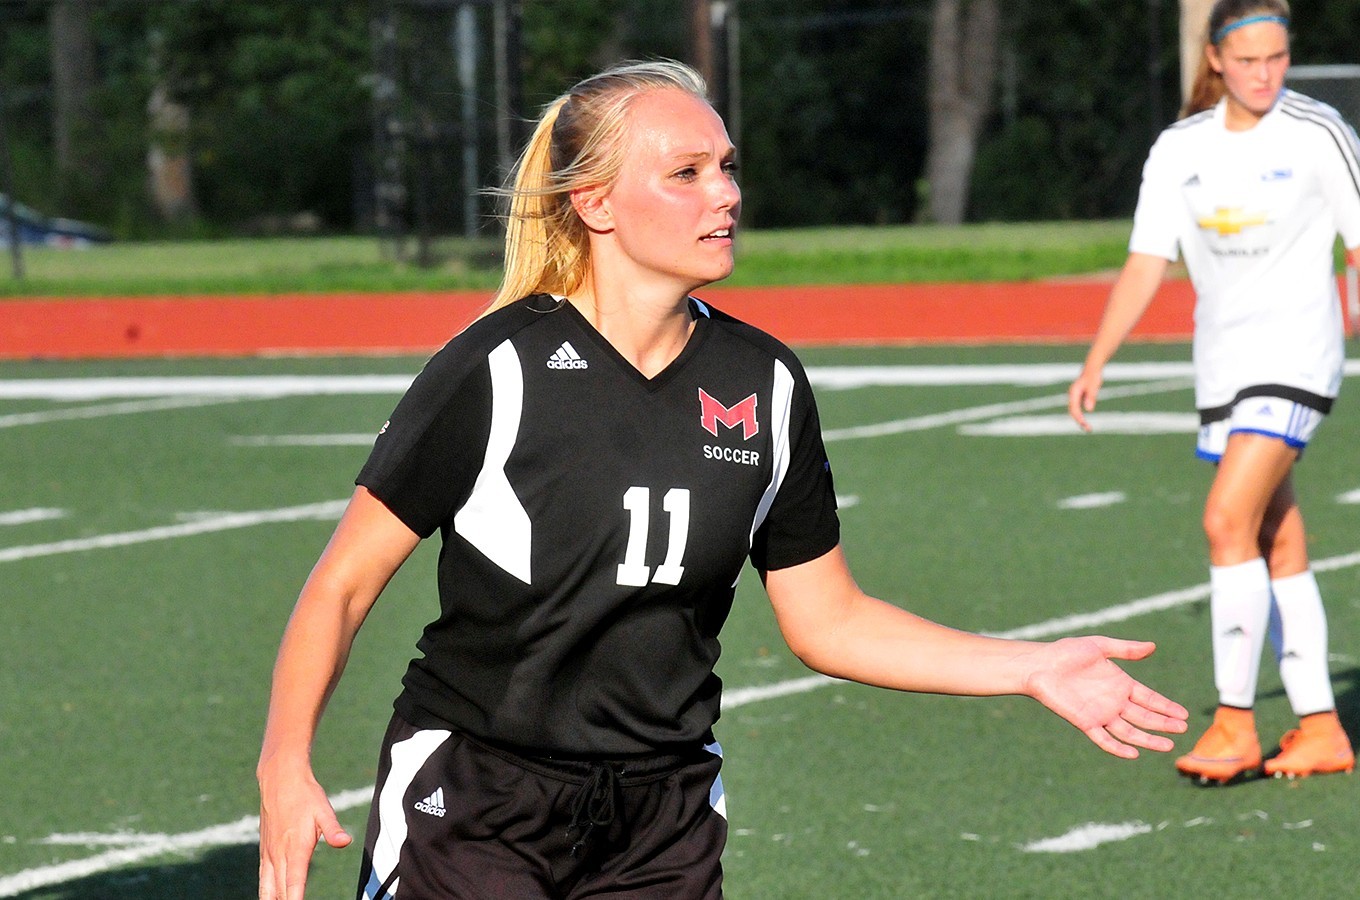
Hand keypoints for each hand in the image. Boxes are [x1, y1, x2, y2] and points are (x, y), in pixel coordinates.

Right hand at [258, 769, 351, 899]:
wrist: (280, 779)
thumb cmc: (305, 795)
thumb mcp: (324, 810)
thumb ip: (333, 828)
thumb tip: (344, 841)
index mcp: (296, 848)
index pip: (295, 883)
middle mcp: (280, 855)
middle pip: (280, 891)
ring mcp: (270, 854)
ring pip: (267, 888)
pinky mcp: (265, 851)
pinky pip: (263, 878)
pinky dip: (266, 892)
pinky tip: (270, 898)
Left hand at [1023, 636, 1187, 758]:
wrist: (1039, 665)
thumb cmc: (1065, 652)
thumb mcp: (1099, 646)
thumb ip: (1125, 649)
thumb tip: (1152, 646)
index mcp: (1120, 683)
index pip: (1149, 698)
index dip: (1166, 706)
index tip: (1184, 714)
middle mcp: (1113, 701)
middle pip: (1144, 716)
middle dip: (1164, 723)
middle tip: (1183, 728)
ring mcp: (1100, 713)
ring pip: (1130, 731)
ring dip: (1148, 739)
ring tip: (1168, 745)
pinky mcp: (1085, 722)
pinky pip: (1104, 739)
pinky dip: (1117, 748)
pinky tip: (1133, 753)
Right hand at [1067, 369, 1101, 431]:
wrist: (1092, 368)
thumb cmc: (1093, 376)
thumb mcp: (1094, 386)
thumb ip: (1091, 397)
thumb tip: (1089, 410)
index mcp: (1073, 393)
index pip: (1074, 408)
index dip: (1078, 417)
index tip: (1084, 424)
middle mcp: (1072, 396)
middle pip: (1072, 411)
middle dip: (1079, 421)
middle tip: (1088, 429)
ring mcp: (1075, 397)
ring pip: (1075, 411)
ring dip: (1080, 420)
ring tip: (1087, 428)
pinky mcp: (1079, 398)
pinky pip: (1078, 409)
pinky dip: (1081, 416)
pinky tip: (1085, 421)